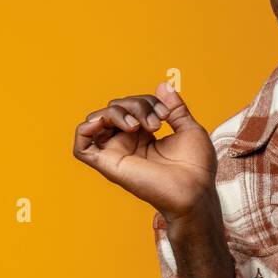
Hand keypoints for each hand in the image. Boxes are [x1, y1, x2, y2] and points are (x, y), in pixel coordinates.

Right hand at [73, 83, 216, 223]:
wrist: (195, 191)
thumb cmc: (196, 168)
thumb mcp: (188, 128)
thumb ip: (174, 107)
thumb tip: (162, 85)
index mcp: (144, 136)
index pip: (132, 104)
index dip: (148, 101)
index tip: (167, 114)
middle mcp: (127, 144)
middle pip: (115, 107)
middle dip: (136, 104)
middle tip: (157, 123)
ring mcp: (116, 154)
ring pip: (97, 120)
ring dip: (116, 112)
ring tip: (137, 125)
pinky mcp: (109, 165)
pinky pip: (81, 146)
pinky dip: (85, 128)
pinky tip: (103, 122)